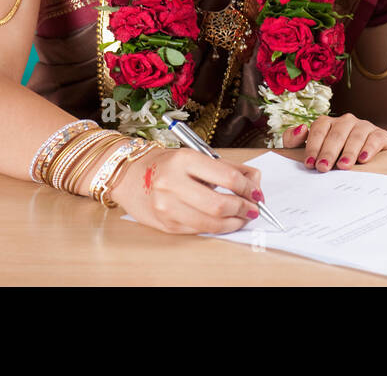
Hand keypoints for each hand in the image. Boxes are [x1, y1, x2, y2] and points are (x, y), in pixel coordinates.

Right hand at [110, 147, 264, 233]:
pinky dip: (216, 228)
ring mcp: (166, 206)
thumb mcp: (196, 156)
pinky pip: (198, 230)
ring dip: (233, 223)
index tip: (256, 193)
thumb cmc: (167, 164)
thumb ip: (228, 168)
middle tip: (252, 209)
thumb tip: (255, 183)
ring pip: (210, 223)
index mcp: (185, 160)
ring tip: (241, 218)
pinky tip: (223, 222)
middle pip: (220, 204)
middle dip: (242, 209)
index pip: (228, 177)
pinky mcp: (165, 224)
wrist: (129, 175)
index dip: (248, 188)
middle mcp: (173, 183)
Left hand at [279, 113, 386, 171]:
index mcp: (328, 123)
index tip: (309, 163)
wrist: (367, 160)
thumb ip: (295, 140)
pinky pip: (375, 138)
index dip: (313, 146)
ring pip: (355, 135)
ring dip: (349, 151)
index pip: (319, 129)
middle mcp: (346, 122)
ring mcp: (364, 127)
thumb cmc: (333, 156)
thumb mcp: (311, 150)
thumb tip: (300, 129)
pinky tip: (364, 159)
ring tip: (343, 165)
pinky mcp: (380, 135)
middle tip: (323, 167)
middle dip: (328, 151)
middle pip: (336, 134)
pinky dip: (369, 148)